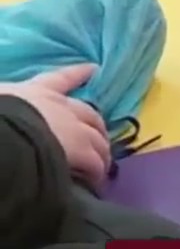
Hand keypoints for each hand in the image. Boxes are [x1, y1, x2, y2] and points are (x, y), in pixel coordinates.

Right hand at [0, 64, 109, 188]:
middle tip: (99, 139)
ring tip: (101, 163)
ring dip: (100, 151)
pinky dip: (96, 170)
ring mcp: (74, 128)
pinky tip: (95, 179)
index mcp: (34, 92)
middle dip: (96, 126)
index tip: (92, 69)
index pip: (60, 79)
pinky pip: (95, 162)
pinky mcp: (82, 150)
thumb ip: (8, 105)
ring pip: (97, 139)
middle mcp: (60, 106)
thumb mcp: (1, 100)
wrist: (2, 135)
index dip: (77, 74)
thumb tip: (6, 107)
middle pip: (88, 114)